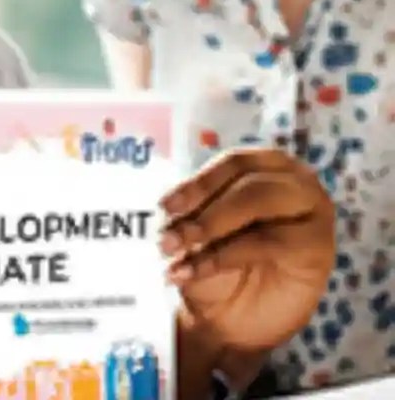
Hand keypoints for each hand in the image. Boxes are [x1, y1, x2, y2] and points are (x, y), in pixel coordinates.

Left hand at [161, 148, 334, 353]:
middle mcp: (293, 180)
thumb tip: (169, 209)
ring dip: (211, 226)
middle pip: (246, 180)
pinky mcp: (319, 245)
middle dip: (202, 209)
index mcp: (264, 166)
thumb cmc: (215, 263)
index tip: (165, 207)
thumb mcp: (195, 232)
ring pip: (258, 201)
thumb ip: (188, 213)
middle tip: (167, 239)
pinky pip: (268, 242)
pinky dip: (224, 256)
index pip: (231, 163)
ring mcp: (312, 210)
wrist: (233, 319)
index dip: (197, 183)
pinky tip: (195, 271)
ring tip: (177, 252)